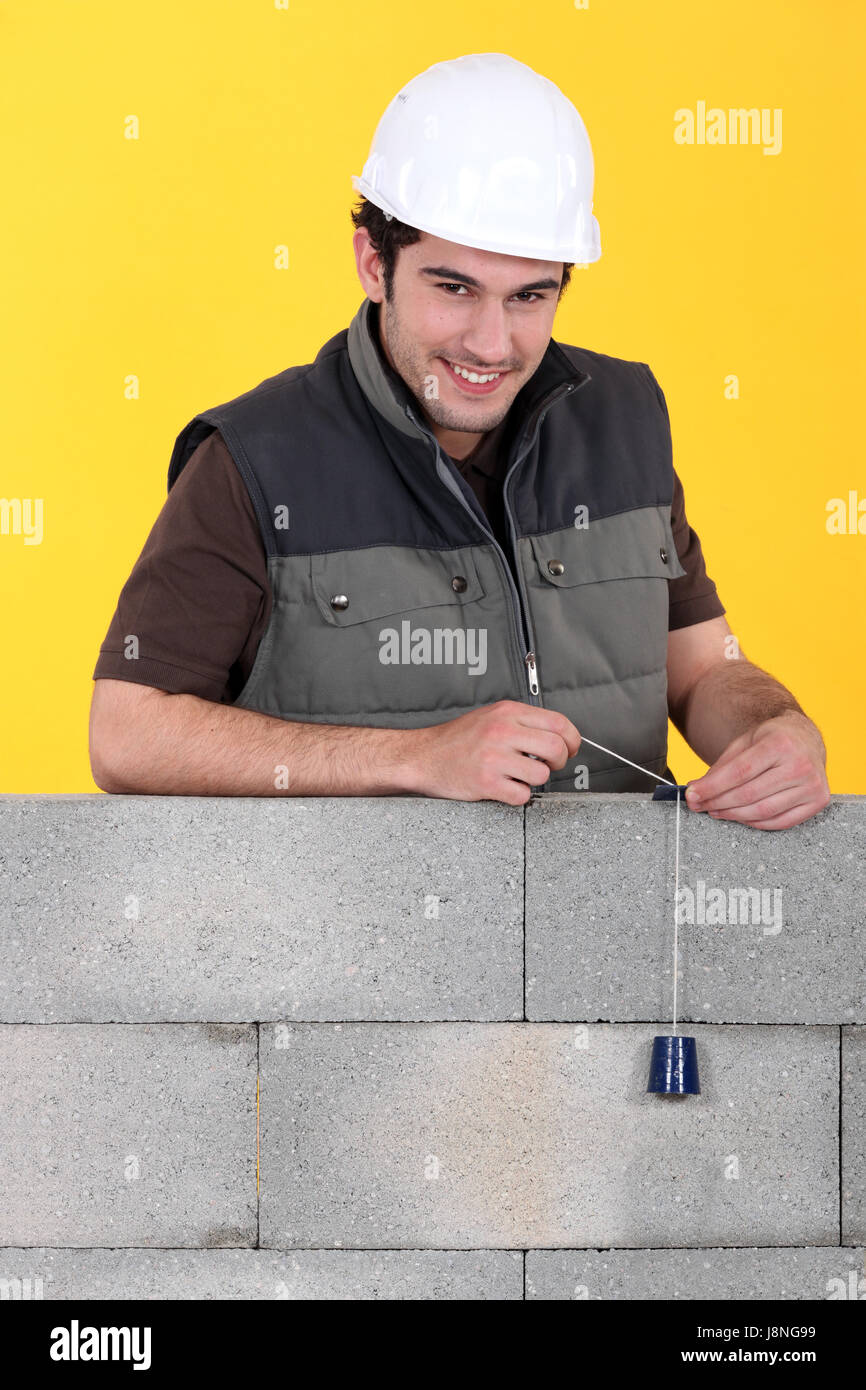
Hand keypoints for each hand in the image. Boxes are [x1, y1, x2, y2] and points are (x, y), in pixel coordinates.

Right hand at [408, 700, 581, 805]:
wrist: (423, 757)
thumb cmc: (456, 740)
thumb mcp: (490, 716)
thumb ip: (522, 722)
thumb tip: (558, 734)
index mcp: (507, 712)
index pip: (558, 723)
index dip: (572, 739)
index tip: (571, 748)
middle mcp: (501, 732)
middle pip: (556, 748)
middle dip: (559, 762)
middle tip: (548, 765)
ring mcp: (494, 757)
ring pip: (542, 775)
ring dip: (535, 780)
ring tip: (519, 775)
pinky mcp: (486, 782)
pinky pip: (522, 795)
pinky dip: (518, 795)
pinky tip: (505, 787)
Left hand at [685, 711, 830, 829]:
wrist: (805, 738)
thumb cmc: (773, 739)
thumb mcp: (745, 742)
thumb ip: (722, 766)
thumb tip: (697, 790)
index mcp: (779, 744)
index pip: (739, 772)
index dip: (712, 787)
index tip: (693, 794)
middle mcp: (799, 764)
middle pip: (749, 794)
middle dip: (718, 802)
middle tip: (700, 805)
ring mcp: (812, 785)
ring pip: (763, 811)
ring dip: (733, 815)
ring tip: (716, 810)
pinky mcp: (817, 801)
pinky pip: (780, 821)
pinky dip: (755, 822)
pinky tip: (740, 816)